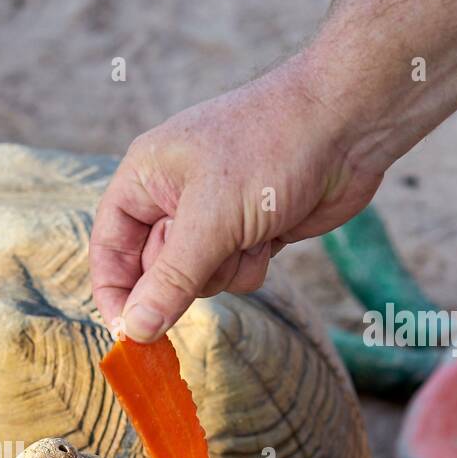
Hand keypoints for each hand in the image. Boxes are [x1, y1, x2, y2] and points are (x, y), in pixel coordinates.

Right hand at [90, 60, 384, 342]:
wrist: (348, 124)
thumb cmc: (270, 149)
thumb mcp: (210, 220)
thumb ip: (169, 281)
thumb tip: (134, 330)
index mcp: (144, 179)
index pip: (108, 248)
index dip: (115, 292)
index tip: (128, 333)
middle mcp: (171, 199)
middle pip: (153, 273)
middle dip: (185, 275)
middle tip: (213, 251)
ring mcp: (212, 217)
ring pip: (196, 280)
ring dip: (224, 270)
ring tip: (250, 233)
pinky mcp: (247, 232)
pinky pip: (232, 275)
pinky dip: (250, 265)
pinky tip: (272, 234)